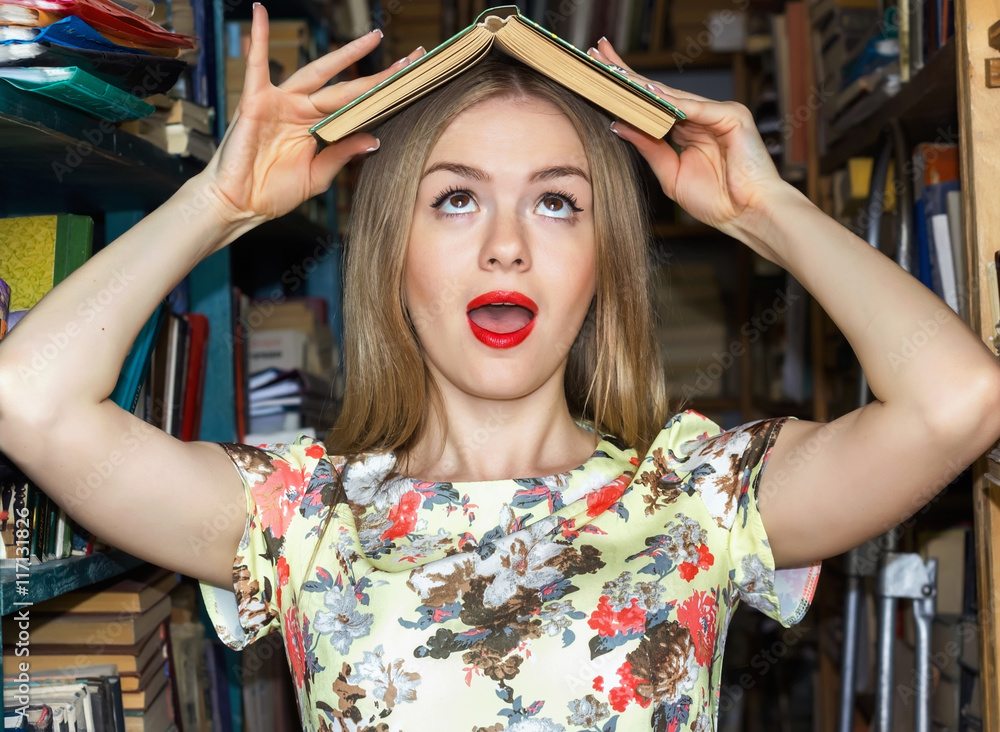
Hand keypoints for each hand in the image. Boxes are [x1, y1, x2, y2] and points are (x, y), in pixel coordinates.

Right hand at [198, 4, 423, 229]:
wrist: (240, 204)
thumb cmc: (272, 193)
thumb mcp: (318, 176)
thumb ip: (342, 154)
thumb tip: (374, 138)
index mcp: (317, 129)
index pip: (355, 108)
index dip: (380, 98)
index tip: (408, 87)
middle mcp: (303, 111)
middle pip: (347, 87)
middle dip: (377, 74)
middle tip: (408, 62)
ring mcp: (282, 103)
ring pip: (318, 72)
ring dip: (346, 55)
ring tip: (373, 38)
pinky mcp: (257, 101)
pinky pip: (256, 64)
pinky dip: (257, 38)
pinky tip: (260, 13)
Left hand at [589, 39, 789, 253]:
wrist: (748, 215)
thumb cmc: (717, 201)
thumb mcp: (670, 173)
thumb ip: (648, 147)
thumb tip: (618, 124)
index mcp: (687, 130)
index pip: (652, 105)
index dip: (626, 90)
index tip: (598, 75)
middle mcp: (701, 116)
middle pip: (659, 92)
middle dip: (629, 74)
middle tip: (600, 53)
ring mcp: (718, 114)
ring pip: (674, 96)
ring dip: (644, 84)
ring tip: (615, 71)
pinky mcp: (733, 116)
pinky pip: (697, 108)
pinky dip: (674, 103)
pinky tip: (649, 96)